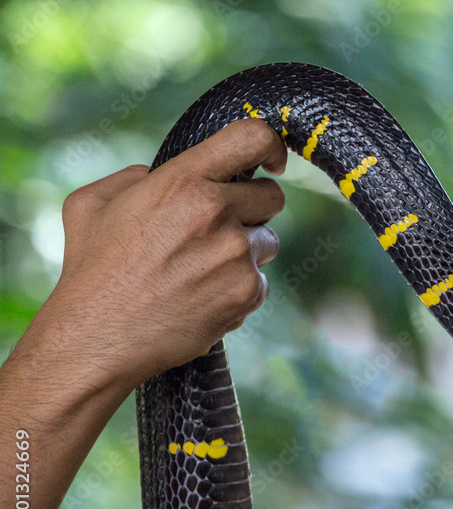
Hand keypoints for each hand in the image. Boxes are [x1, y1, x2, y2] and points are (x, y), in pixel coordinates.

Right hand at [48, 118, 286, 390]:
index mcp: (182, 181)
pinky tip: (202, 298)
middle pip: (271, 196)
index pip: (251, 138)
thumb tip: (160, 173)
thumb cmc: (91, 270)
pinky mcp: (247, 291)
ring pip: (267, 241)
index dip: (270, 145)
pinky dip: (239, 289)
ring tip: (199, 271)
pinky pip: (261, 281)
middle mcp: (215, 212)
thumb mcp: (92, 203)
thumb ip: (135, 176)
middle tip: (217, 231)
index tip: (272, 161)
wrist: (97, 337)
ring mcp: (236, 254)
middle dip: (251, 210)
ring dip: (245, 252)